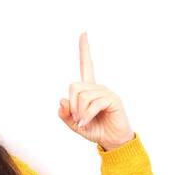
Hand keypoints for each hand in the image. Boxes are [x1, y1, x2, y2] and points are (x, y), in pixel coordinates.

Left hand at [57, 32, 134, 150]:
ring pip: (83, 97)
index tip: (84, 33)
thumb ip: (65, 114)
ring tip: (83, 122)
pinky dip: (86, 116)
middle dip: (72, 105)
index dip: (84, 50)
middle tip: (76, 119)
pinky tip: (86, 123)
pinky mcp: (113, 99)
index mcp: (89, 90)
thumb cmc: (95, 130)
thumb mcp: (74, 124)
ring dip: (79, 113)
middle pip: (74, 86)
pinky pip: (93, 104)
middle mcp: (97, 87)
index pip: (86, 65)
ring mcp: (106, 92)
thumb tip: (62, 100)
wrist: (112, 141)